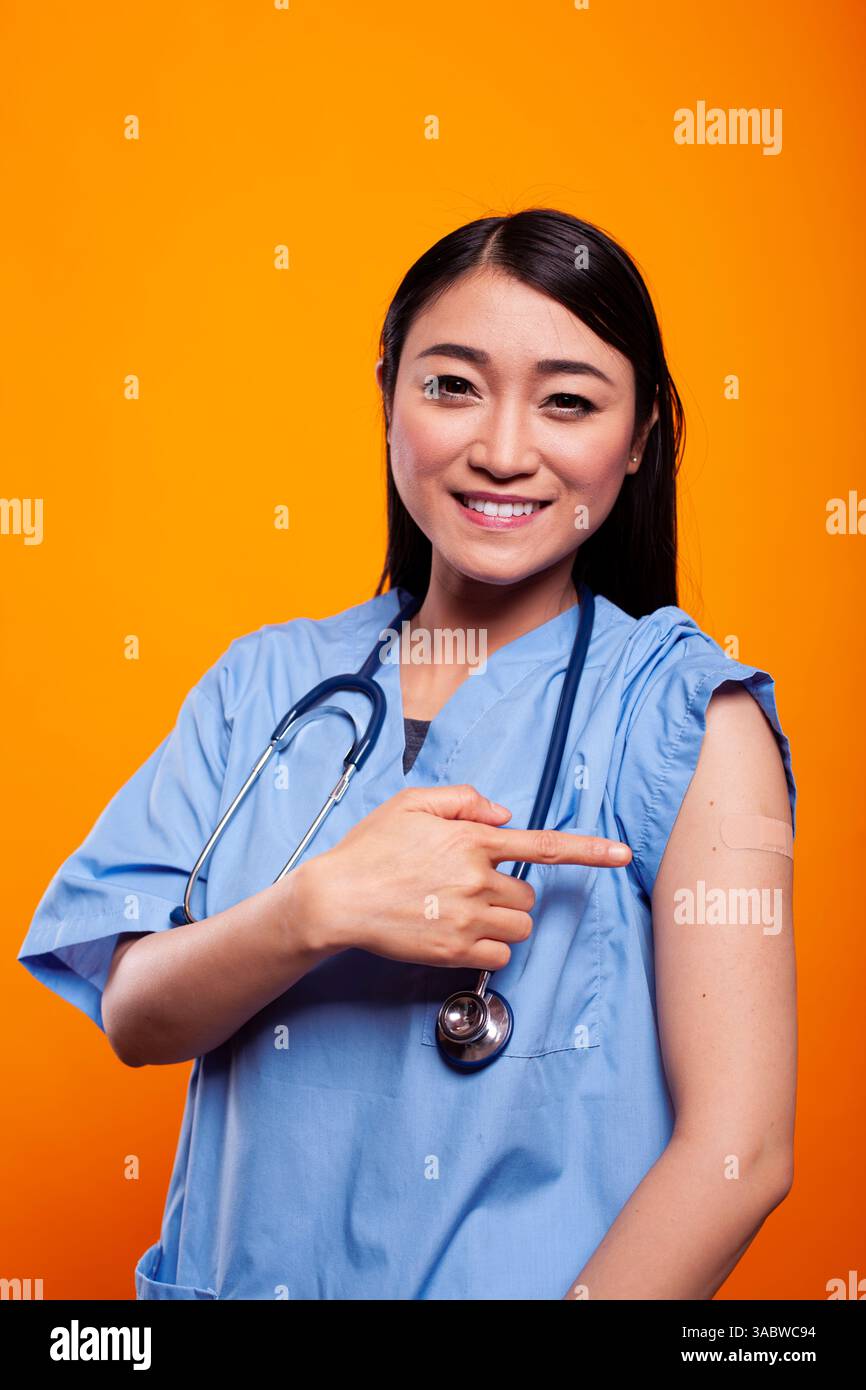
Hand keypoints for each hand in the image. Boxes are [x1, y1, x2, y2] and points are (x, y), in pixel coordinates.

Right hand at [297, 783, 631, 970]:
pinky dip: (489, 945)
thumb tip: (503, 814)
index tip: (622, 854)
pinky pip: (501, 953)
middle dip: (508, 891)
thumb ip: (463, 800)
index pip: (544, 846)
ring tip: (462, 910)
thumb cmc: (370, 848)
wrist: (336, 898)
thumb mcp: (412, 803)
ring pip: (520, 924)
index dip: (589, 850)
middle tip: (469, 887)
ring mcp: (468, 917)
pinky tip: (458, 933)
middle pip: (528, 894)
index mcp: (471, 839)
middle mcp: (477, 878)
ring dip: (502, 919)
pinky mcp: (456, 950)